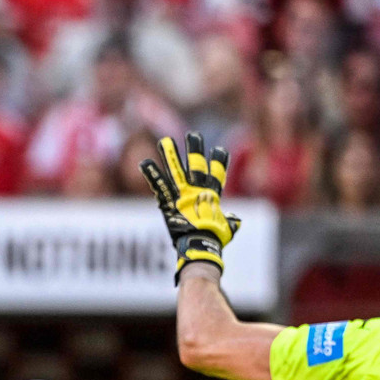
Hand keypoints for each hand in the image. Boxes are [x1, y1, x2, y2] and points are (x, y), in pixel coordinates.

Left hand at [139, 132, 241, 282]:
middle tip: (193, 135)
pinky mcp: (169, 201)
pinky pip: (158, 184)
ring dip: (170, 154)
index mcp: (213, 195)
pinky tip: (143, 162)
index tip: (219, 150)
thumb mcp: (227, 229)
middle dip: (195, 148)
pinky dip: (151, 173)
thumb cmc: (215, 239)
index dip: (219, 161)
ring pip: (176, 169)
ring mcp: (182, 193)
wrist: (201, 244)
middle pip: (196, 164)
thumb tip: (235, 221)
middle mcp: (197, 190)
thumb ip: (231, 222)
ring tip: (165, 141)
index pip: (217, 173)